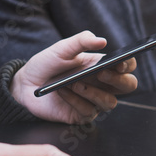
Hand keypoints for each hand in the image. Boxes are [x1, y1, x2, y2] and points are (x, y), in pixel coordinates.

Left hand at [11, 31, 137, 123]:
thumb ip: (81, 41)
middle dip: (118, 81)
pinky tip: (63, 92)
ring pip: (110, 102)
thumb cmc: (47, 64)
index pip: (127, 65)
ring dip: (93, 93)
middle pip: (128, 86)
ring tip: (74, 83)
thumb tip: (102, 41)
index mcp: (103, 65)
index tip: (119, 62)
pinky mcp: (82, 115)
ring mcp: (94, 100)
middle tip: (101, 73)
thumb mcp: (62, 48)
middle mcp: (103, 84)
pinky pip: (89, 112)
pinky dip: (75, 101)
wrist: (26, 84)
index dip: (128, 64)